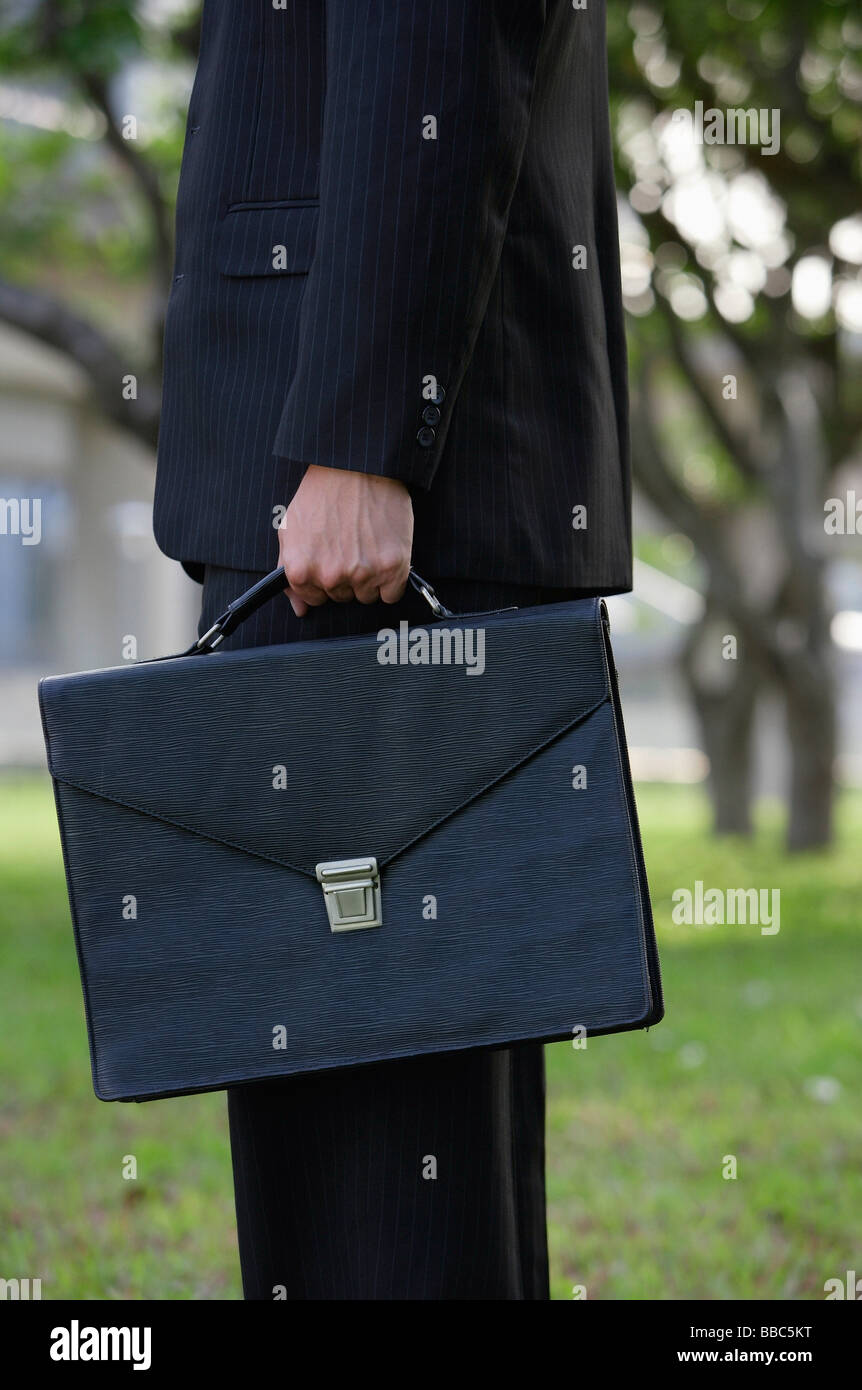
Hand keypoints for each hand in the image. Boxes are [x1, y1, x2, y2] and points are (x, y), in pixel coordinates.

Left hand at [278, 465, 413, 615]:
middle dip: (347, 576)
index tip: (332, 559)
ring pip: (367, 596)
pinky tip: (384, 554)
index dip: (325, 578)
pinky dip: (391, 580)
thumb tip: (300, 608)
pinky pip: (391, 594)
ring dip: (370, 578)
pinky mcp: (392, 568)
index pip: (315, 599)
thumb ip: (288, 571)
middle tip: (351, 544)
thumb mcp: (290, 528)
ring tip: (367, 545)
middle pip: (342, 597)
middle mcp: (330, 577)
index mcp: (301, 570)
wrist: (358, 466)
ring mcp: (362, 574)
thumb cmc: (323, 492)